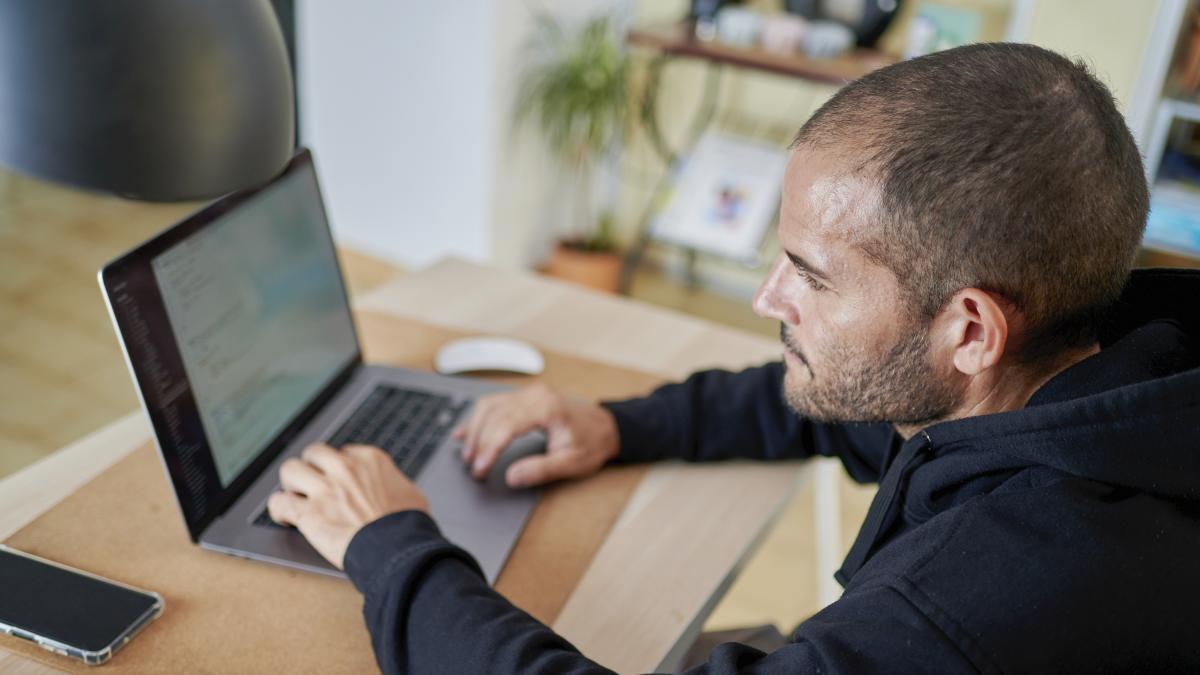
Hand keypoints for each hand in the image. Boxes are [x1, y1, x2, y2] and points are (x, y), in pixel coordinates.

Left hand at [268, 443, 427, 569]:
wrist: (398, 550)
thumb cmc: (408, 527)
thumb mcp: (411, 494)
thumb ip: (395, 484)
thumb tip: (396, 490)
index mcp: (370, 460)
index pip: (343, 451)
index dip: (337, 468)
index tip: (337, 480)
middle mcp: (345, 468)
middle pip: (313, 453)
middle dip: (311, 467)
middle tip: (312, 483)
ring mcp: (325, 489)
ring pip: (290, 470)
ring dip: (291, 484)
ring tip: (295, 496)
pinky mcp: (308, 513)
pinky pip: (278, 502)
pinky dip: (278, 510)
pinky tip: (285, 517)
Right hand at [455, 384, 618, 487]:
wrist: (605, 427)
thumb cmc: (591, 443)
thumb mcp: (571, 463)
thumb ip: (541, 470)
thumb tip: (512, 477)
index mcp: (546, 408)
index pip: (507, 425)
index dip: (489, 448)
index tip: (480, 468)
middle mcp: (535, 395)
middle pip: (494, 414)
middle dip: (479, 442)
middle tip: (474, 468)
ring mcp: (528, 394)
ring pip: (489, 406)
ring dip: (475, 430)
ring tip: (467, 455)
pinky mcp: (524, 398)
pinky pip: (494, 404)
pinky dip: (478, 419)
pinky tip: (465, 433)